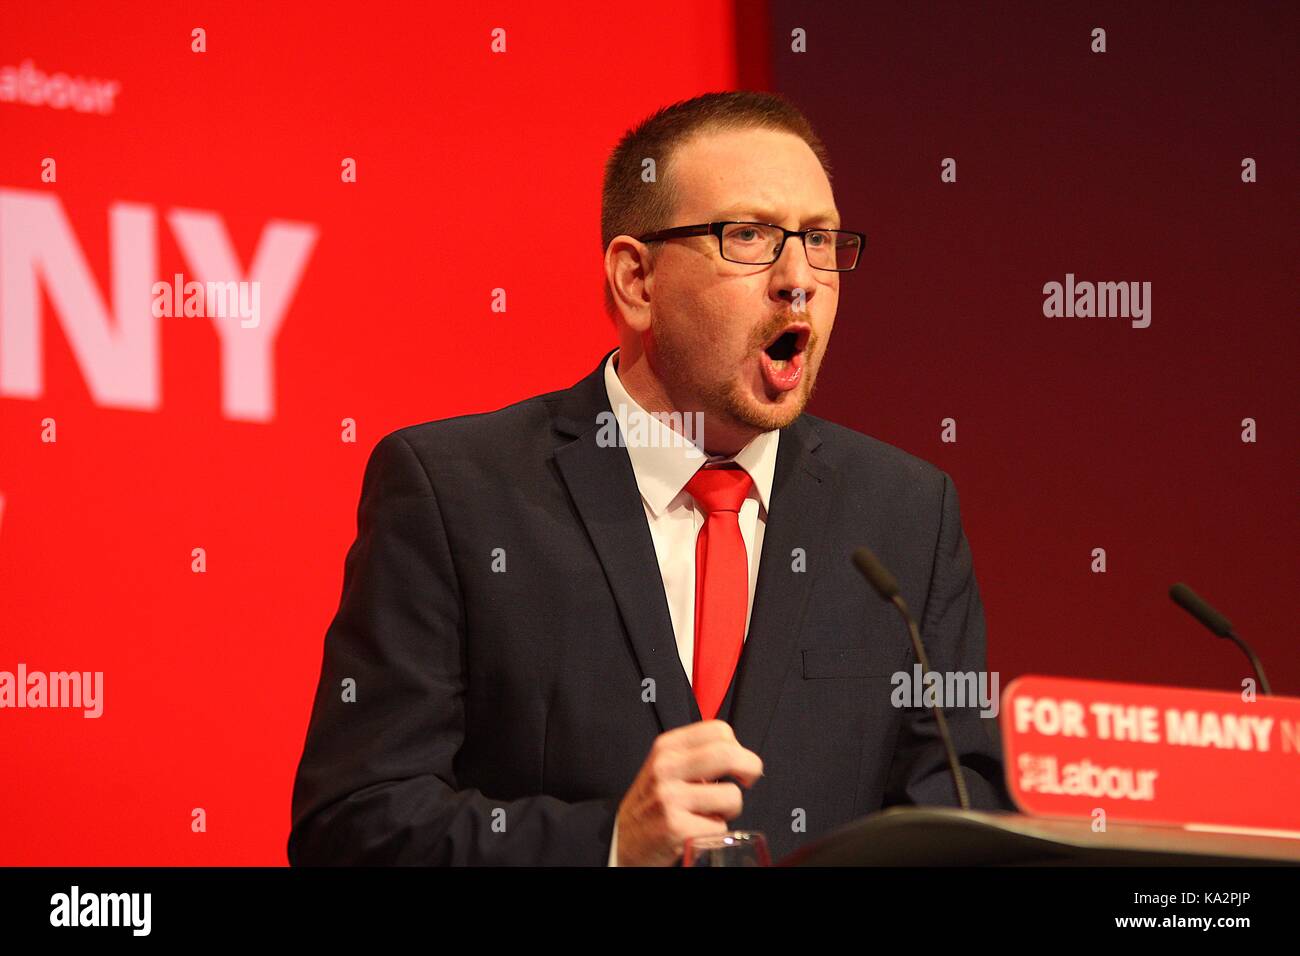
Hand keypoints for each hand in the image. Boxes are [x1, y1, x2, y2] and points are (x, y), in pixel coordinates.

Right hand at [614, 720, 763, 865]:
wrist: (621, 840)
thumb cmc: (652, 803)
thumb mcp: (665, 767)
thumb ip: (695, 755)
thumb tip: (739, 755)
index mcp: (667, 748)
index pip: (719, 730)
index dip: (738, 747)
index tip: (738, 762)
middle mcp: (666, 768)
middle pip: (729, 754)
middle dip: (750, 768)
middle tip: (747, 780)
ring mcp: (670, 798)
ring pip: (731, 796)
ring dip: (730, 810)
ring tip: (710, 812)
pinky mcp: (676, 828)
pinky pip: (720, 828)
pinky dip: (715, 833)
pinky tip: (697, 831)